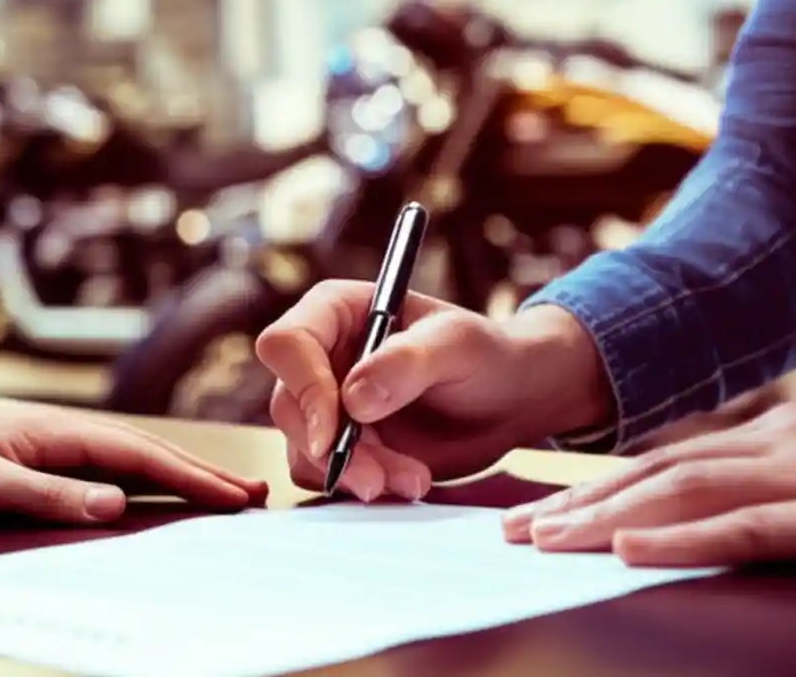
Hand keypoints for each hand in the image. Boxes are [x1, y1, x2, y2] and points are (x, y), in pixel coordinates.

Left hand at [0, 392, 267, 522]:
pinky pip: (98, 470)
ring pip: (124, 461)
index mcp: (50, 430)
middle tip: (250, 493)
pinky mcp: (28, 460)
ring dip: (173, 475)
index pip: (136, 455)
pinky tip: (146, 492)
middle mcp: (54, 432)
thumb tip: (113, 503)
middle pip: (142, 453)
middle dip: (198, 472)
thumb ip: (44, 495)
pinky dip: (136, 481)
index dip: (190, 476)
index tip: (235, 496)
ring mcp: (43, 444)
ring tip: (217, 492)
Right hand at [255, 280, 610, 501]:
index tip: (334, 436)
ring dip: (354, 473)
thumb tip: (354, 399)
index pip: (287, 343)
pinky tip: (409, 479)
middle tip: (380, 479)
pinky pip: (326, 473)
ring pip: (305, 448)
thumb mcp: (459, 346)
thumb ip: (408, 362)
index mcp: (337, 311)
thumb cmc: (486, 355)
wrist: (508, 401)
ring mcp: (326, 403)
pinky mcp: (340, 444)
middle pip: (288, 405)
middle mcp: (321, 355)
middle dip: (332, 449)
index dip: (303, 389)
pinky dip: (363, 484)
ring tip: (414, 478)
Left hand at [502, 399, 795, 565]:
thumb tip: (702, 498)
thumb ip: (770, 476)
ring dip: (609, 517)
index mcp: (772, 433)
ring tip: (546, 542)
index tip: (534, 514)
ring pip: (686, 494)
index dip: (591, 487)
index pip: (660, 461)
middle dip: (578, 503)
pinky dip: (688, 538)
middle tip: (512, 534)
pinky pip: (754, 528)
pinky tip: (634, 551)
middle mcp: (778, 444)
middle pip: (655, 474)